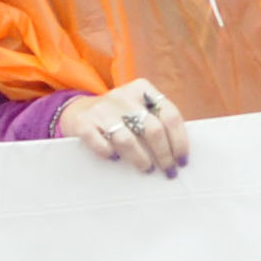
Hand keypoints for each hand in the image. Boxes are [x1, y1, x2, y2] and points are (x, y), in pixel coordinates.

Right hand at [62, 78, 189, 176]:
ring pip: (128, 139)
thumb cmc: (119, 116)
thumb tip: (177, 154)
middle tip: (168, 171)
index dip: (180, 141)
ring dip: (141, 159)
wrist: (78, 110)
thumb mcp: (138, 108)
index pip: (170, 115)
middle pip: (152, 129)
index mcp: (143, 89)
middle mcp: (123, 96)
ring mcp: (102, 109)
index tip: (182, 160)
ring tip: (146, 169)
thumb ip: (156, 121)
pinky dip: (110, 154)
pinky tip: (115, 159)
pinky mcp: (83, 123)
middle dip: (164, 154)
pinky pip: (100, 143)